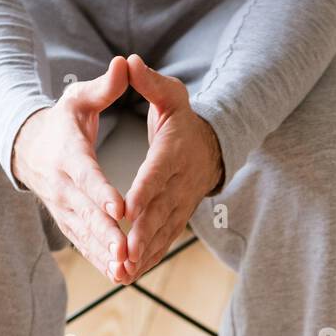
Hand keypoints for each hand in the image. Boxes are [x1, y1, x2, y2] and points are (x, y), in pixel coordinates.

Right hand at [11, 56, 129, 282]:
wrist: (27, 144)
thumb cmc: (61, 119)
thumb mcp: (78, 97)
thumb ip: (104, 86)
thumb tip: (123, 63)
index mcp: (68, 152)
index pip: (86, 173)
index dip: (101, 190)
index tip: (120, 206)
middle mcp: (61, 183)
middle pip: (86, 211)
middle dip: (105, 233)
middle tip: (125, 252)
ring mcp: (61, 205)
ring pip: (84, 232)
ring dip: (103, 253)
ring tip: (125, 271)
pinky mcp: (65, 219)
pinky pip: (82, 242)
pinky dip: (97, 258)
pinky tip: (117, 274)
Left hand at [122, 54, 223, 278]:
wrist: (212, 144)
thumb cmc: (183, 118)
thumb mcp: (170, 94)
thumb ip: (150, 82)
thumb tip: (130, 62)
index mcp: (174, 152)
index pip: (156, 172)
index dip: (143, 191)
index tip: (127, 208)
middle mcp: (180, 182)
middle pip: (159, 210)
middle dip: (141, 233)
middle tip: (123, 252)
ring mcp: (181, 203)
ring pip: (162, 231)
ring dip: (144, 252)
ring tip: (125, 271)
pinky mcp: (179, 217)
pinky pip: (164, 240)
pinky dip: (149, 257)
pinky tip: (132, 273)